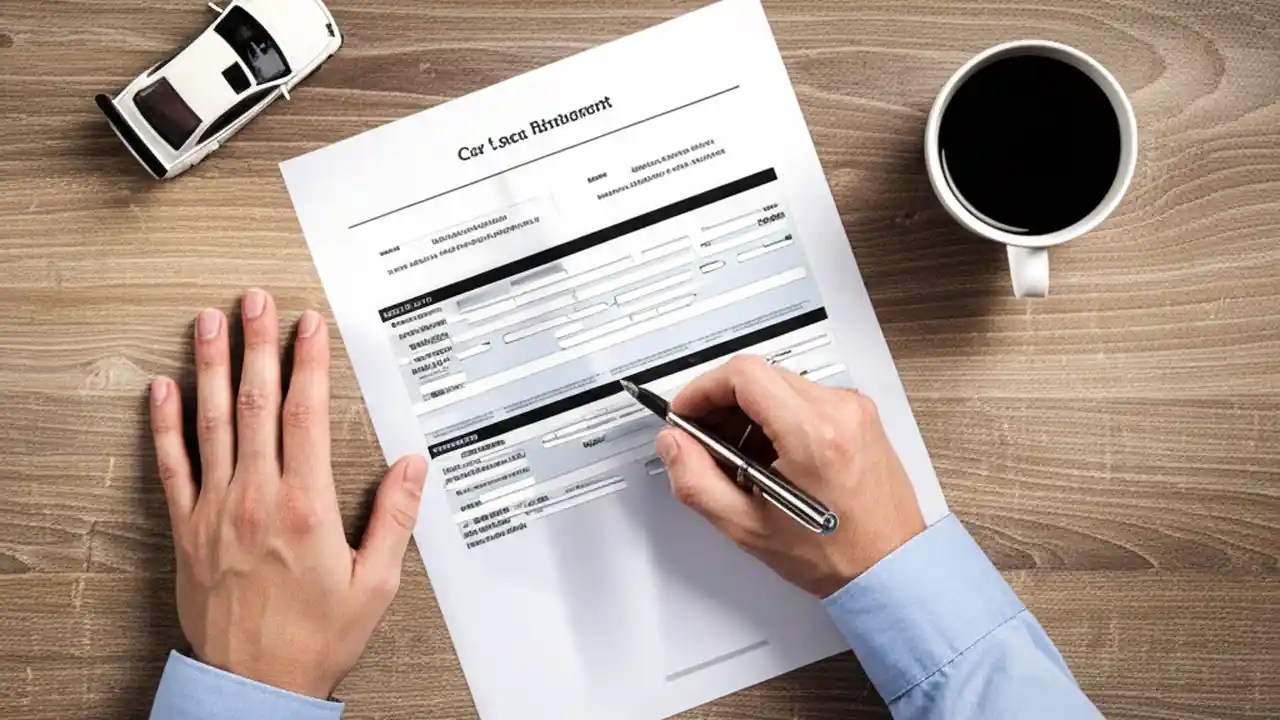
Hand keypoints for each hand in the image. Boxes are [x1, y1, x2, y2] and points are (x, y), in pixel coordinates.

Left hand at [148, 288, 427, 697]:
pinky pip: (172, 466)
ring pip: (211, 423)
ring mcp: (216, 511)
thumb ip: (395, 518)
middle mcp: (256, 499)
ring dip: (209, 367)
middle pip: (256, 404)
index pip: (306, 415)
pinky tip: (162, 389)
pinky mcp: (187, 530)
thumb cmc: (315, 637)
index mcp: (305, 506)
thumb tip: (413, 466)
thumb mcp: (375, 584)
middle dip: (257, 345)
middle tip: (256, 301)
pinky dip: (165, 424)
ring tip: (208, 322)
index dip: (309, 362)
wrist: (254, 683)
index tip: (310, 325)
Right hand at [656, 356, 924, 596]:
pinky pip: (804, 398)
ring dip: (748, 411)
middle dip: (722, 402)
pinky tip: (770, 456)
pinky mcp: (859, 416)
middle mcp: (839, 411)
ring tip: (740, 458)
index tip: (686, 413)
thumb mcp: (748, 527)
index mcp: (814, 433)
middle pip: (759, 375)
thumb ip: (697, 481)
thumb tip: (674, 445)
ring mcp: (854, 410)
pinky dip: (776, 417)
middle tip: (704, 440)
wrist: (891, 567)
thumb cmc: (836, 554)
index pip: (743, 374)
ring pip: (780, 384)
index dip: (702, 389)